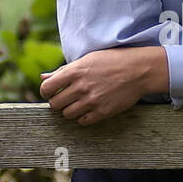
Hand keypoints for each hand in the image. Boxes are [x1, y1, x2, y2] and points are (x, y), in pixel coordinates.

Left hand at [39, 48, 167, 124]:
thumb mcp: (87, 60)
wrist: (139, 70)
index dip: (46, 92)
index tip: (51, 93)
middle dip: (57, 103)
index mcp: (75, 71)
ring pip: (67, 115)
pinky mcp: (103, 111)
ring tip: (79, 103)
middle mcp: (81, 86)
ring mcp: (92, 100)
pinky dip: (83, 117)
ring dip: (70, 111)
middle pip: (55, 104)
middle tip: (66, 99)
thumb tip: (43, 78)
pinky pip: (83, 121)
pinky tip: (89, 109)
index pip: (46, 88)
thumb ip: (63, 70)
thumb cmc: (112, 61)